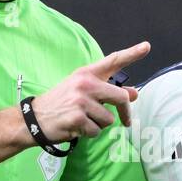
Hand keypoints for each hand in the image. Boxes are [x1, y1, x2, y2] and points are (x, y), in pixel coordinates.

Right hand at [31, 41, 150, 140]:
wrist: (35, 118)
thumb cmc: (61, 103)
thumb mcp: (83, 91)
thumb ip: (108, 92)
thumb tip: (134, 94)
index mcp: (86, 73)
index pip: (113, 61)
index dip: (132, 53)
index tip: (146, 46)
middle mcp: (85, 84)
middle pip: (120, 97)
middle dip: (124, 112)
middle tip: (125, 121)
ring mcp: (80, 101)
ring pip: (108, 120)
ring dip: (99, 125)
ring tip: (83, 120)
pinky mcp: (77, 118)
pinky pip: (96, 131)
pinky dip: (89, 134)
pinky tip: (76, 128)